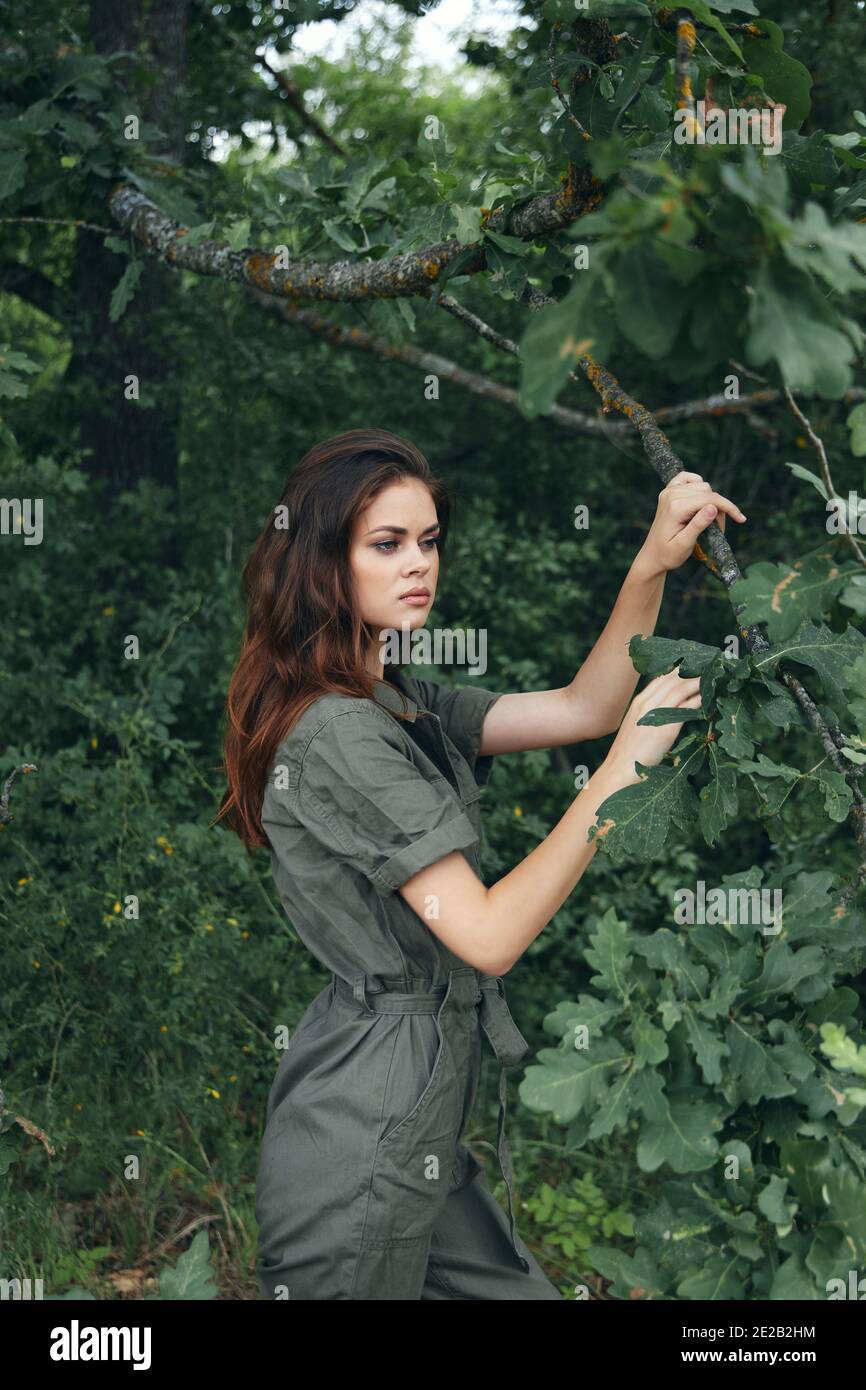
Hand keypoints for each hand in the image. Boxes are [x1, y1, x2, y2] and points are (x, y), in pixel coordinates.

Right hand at [604, 669, 703, 787]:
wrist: (620, 769)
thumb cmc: (629, 752)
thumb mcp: (636, 726)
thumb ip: (649, 714)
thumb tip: (667, 710)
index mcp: (639, 702)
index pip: (662, 678)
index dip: (678, 671)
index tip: (692, 666)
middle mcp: (647, 703)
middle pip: (673, 679)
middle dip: (691, 671)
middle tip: (708, 667)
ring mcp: (656, 714)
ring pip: (680, 689)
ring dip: (698, 682)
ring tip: (711, 678)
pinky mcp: (666, 728)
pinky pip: (686, 708)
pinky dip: (698, 700)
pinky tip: (707, 699)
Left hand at [636, 472, 745, 575]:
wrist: (652, 556)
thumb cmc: (668, 554)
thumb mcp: (684, 545)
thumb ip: (698, 525)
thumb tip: (713, 508)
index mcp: (675, 507)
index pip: (710, 499)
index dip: (728, 508)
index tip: (741, 519)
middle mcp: (671, 495)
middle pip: (708, 492)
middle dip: (718, 508)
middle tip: (717, 530)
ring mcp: (668, 491)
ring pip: (702, 486)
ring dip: (710, 500)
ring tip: (708, 521)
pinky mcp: (668, 491)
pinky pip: (688, 478)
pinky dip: (699, 486)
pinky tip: (701, 501)